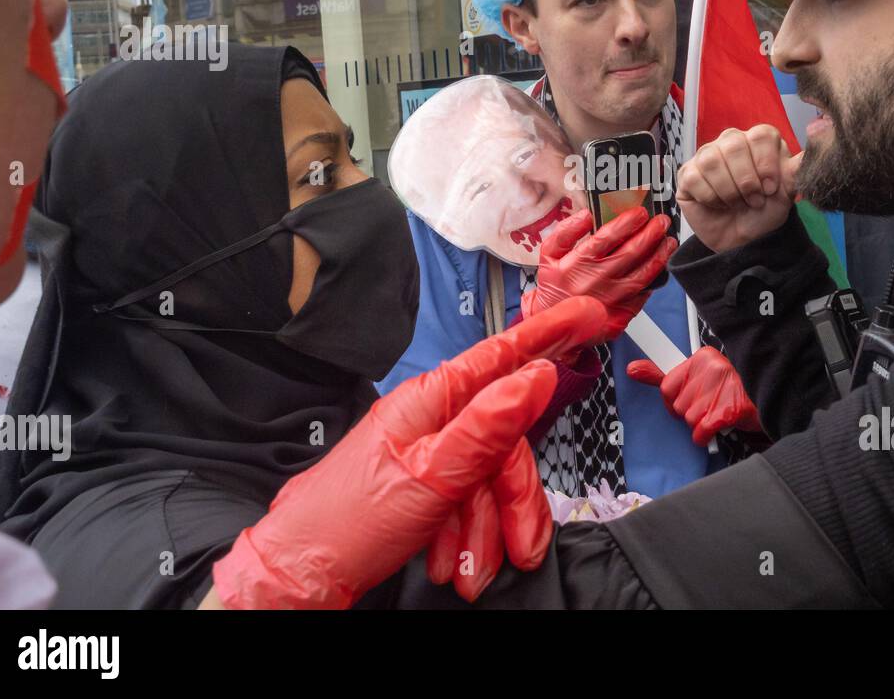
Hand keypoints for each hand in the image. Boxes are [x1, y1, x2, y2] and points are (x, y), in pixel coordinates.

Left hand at [210, 296, 606, 608]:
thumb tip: (535, 377)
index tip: (592, 315)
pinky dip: (469, 538)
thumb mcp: (431, 475)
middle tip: (521, 545)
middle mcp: (432, 418)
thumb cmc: (347, 522)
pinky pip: (470, 503)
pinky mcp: (424, 486)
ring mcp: (428, 452)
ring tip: (469, 570)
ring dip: (488, 531)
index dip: (552, 332)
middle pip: (507, 442)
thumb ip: (489, 425)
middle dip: (515, 501)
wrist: (300, 578)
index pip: (505, 354)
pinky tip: (452, 563)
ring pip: (491, 480)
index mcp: (432, 400)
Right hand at [521, 207, 676, 340]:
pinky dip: (654, 280)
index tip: (640, 212)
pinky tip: (660, 267)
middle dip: (651, 234)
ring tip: (668, 242)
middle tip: (661, 221)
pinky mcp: (620, 313)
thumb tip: (585, 215)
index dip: (628, 222)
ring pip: (642, 275)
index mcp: (579, 262)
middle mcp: (597, 280)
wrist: (554, 322)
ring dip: (659, 256)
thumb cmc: (555, 286)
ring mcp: (611, 298)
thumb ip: (565, 232)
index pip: (608, 237)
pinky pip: (643, 294)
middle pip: (631, 253)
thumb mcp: (549, 254)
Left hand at [629, 346, 761, 446]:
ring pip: (688, 420)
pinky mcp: (728, 410)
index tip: (692, 398)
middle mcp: (712, 369)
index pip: (667, 386)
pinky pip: (700, 432)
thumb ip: (661, 374)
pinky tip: (717, 426)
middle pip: (677, 406)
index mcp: (703, 357)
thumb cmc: (731, 391)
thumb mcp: (697, 376)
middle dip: (690, 413)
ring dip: (700, 424)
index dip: (676, 400)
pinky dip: (705, 436)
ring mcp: (721, 389)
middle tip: (710, 406)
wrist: (769, 402)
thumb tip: (632, 370)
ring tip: (718, 413)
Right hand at [676, 125, 801, 252]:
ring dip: (728, 191)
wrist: (744, 241)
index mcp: (758, 141)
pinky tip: (718, 206)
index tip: (770, 188)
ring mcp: (706, 155)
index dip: (765, 163)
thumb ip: (798, 166)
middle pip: (734, 145)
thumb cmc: (765, 212)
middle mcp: (731, 141)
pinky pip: (695, 178)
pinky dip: (710, 198)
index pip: (761, 135)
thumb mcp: (787, 192)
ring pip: (712, 161)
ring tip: (736, 204)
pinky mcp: (687, 174)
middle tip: (753, 201)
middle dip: (746, 181)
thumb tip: (821, 133)